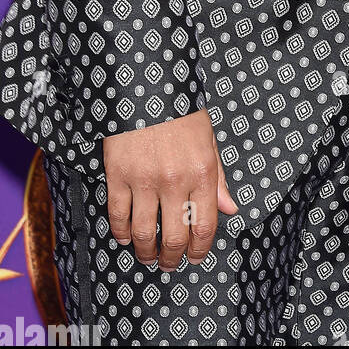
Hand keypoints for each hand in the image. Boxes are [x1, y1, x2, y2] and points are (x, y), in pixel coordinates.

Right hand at [103, 108, 237, 271]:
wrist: (148, 84)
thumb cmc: (182, 112)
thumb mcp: (209, 140)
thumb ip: (219, 178)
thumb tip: (230, 209)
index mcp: (202, 172)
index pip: (204, 226)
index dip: (200, 249)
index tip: (196, 258)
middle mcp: (175, 180)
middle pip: (175, 236)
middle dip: (172, 257)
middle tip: (169, 263)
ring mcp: (144, 180)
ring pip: (144, 232)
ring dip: (146, 252)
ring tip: (148, 257)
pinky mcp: (117, 175)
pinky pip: (118, 215)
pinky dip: (121, 232)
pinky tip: (125, 238)